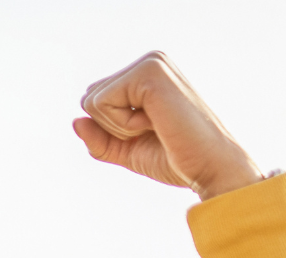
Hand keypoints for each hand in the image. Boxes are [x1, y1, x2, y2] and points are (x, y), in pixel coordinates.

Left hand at [73, 52, 262, 200]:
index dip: (111, 129)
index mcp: (147, 74)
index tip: (149, 133)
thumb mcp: (127, 150)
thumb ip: (99, 139)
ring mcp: (151, 63)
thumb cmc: (176, 159)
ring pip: (91, 101)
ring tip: (157, 127)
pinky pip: (101, 104)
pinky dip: (123, 125)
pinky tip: (156, 124)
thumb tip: (75, 121)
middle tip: (153, 132)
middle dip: (111, 127)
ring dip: (118, 127)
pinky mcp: (149, 72)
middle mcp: (150, 61)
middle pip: (89, 98)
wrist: (210, 169)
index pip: (94, 100)